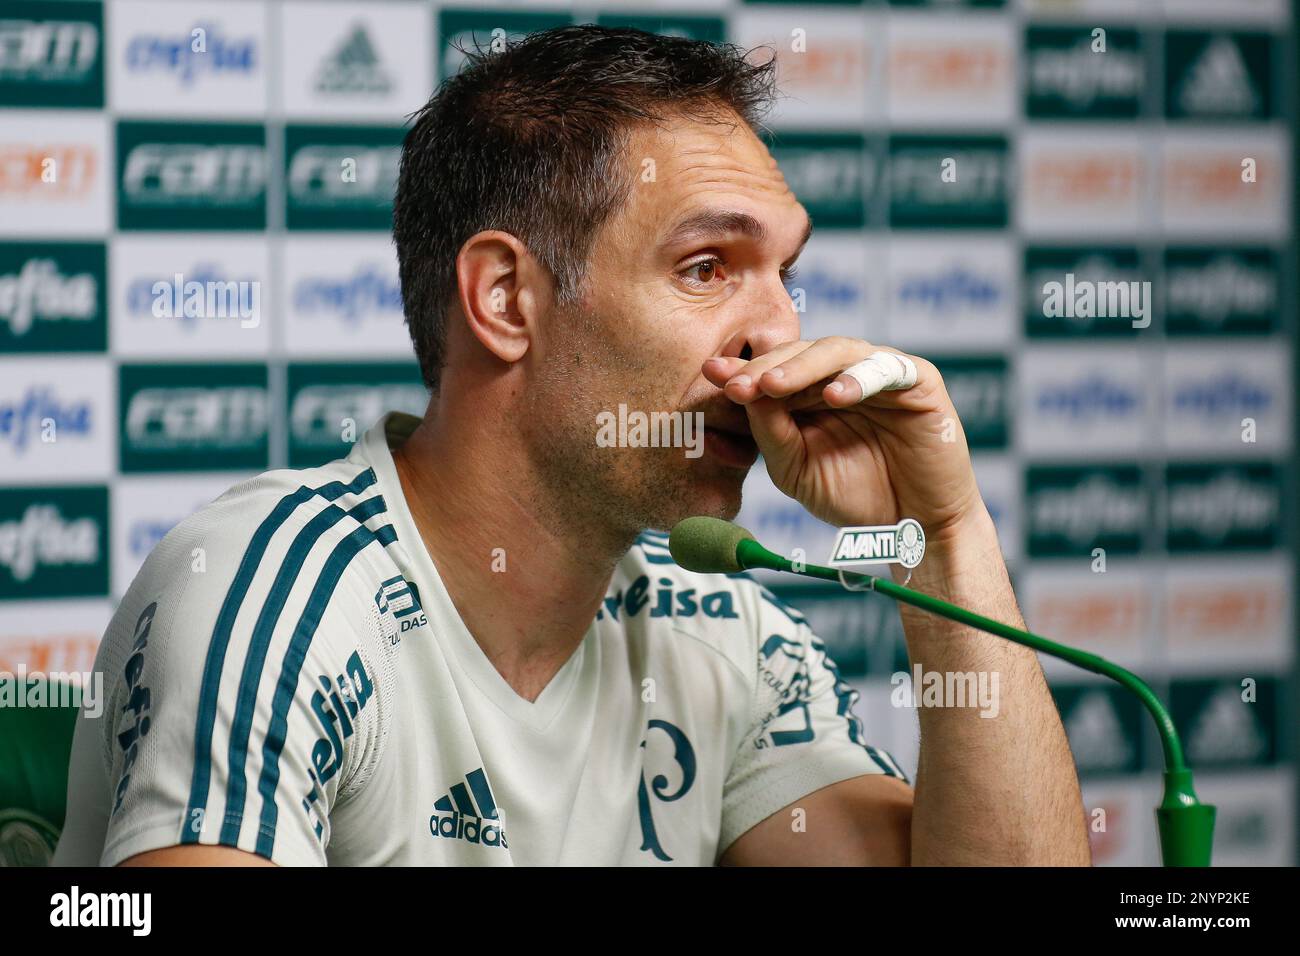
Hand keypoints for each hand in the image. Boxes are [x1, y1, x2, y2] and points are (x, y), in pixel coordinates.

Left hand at [702, 337, 985, 536]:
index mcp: (811, 391)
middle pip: (800, 353)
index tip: (710, 375)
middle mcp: (844, 374)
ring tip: (773, 386)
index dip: (743, 371)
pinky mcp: (919, 380)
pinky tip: (835, 395)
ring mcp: (881, 373)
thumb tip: (746, 397)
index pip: (773, 370)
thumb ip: (772, 436)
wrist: (912, 528)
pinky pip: (886, 368)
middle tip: (737, 385)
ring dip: (803, 366)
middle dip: (765, 368)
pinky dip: (859, 378)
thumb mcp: (797, 471)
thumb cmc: (854, 498)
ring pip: (838, 350)